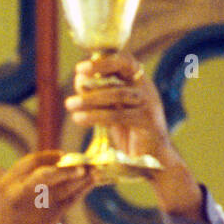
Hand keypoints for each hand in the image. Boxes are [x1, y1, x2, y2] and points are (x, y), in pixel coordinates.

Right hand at [0, 151, 92, 223]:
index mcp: (5, 184)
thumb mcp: (6, 201)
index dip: (50, 156)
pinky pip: (70, 200)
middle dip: (68, 166)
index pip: (31, 162)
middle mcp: (19, 192)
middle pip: (48, 171)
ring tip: (94, 172)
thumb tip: (51, 171)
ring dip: (81, 177)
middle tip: (83, 163)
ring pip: (63, 185)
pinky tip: (91, 185)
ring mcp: (34, 206)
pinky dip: (82, 190)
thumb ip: (23, 185)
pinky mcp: (49, 219)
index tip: (64, 155)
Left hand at [65, 51, 203, 220]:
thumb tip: (80, 81)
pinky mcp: (146, 122)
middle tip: (77, 77)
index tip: (81, 68)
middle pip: (123, 70)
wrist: (154, 162)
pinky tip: (79, 118)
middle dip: (99, 70)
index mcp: (139, 83)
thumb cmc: (131, 136)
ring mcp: (148, 104)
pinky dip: (95, 116)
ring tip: (69, 104)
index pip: (124, 61)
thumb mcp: (115, 111)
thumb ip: (102, 96)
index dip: (103, 60)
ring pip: (118, 93)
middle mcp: (146, 89)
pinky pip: (117, 114)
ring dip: (90, 98)